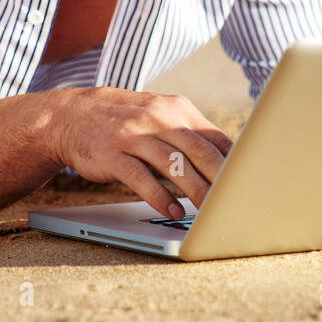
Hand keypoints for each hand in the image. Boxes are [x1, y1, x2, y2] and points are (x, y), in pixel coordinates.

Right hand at [47, 87, 232, 219]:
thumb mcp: (160, 115)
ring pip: (174, 165)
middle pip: (199, 151)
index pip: (215, 136)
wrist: (73, 114)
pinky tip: (173, 210)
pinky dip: (160, 197)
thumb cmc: (126, 120)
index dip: (234, 162)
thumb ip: (190, 133)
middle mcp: (158, 118)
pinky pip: (141, 178)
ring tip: (209, 212)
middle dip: (221, 179)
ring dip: (195, 191)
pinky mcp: (113, 154)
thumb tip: (230, 159)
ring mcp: (134, 135)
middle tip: (236, 202)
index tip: (248, 183)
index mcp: (176, 108)